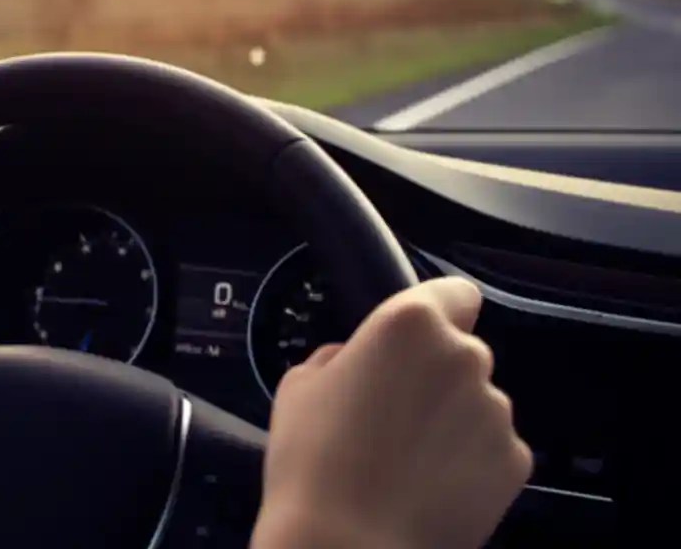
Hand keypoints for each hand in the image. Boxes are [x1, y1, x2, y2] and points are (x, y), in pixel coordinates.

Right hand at [253, 277, 531, 548]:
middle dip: (435, 376)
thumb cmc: (312, 461)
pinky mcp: (517, 463)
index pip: (454, 293)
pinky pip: (492, 449)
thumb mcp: (299, 387)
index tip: (413, 343)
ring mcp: (497, 412)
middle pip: (461, 352)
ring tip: (408, 462)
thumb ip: (340, 358)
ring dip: (452, 421)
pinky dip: (469, 464)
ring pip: (477, 403)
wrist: (347, 547)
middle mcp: (465, 358)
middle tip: (392, 416)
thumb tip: (356, 362)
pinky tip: (431, 489)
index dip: (436, 313)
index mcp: (409, 325)